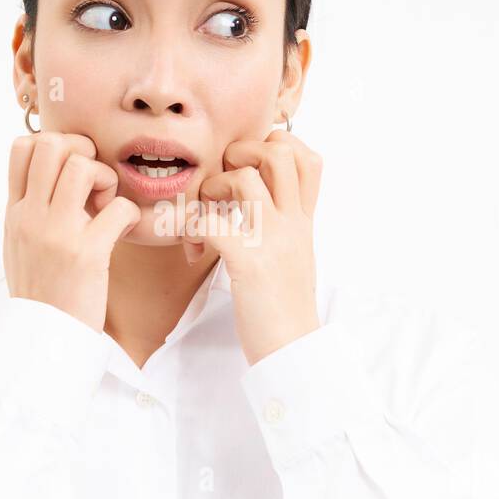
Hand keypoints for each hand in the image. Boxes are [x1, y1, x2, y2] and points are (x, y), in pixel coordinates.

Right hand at [4, 131, 141, 331]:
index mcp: (15, 212)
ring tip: (105, 208)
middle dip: (82, 151)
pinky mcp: (87, 253)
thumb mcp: (19, 245)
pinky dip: (129, 215)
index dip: (55, 145)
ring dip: (105, 179)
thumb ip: (32, 210)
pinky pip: (119, 208)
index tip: (70, 171)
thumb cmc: (39, 292)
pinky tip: (120, 232)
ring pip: (83, 166)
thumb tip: (55, 179)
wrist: (42, 339)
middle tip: (94, 183)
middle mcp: (31, 216)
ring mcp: (57, 233)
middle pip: (52, 144)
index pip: (22, 147)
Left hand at [183, 129, 323, 364]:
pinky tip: (193, 251)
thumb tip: (261, 200)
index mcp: (304, 222)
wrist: (292, 352)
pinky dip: (193, 229)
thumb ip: (284, 225)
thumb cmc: (284, 308)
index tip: (249, 168)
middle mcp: (294, 224)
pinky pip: (212, 222)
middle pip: (276, 153)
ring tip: (205, 222)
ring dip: (211, 192)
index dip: (274, 147)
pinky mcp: (249, 264)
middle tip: (222, 186)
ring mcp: (273, 241)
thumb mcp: (296, 257)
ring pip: (242, 179)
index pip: (306, 156)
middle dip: (239, 156)